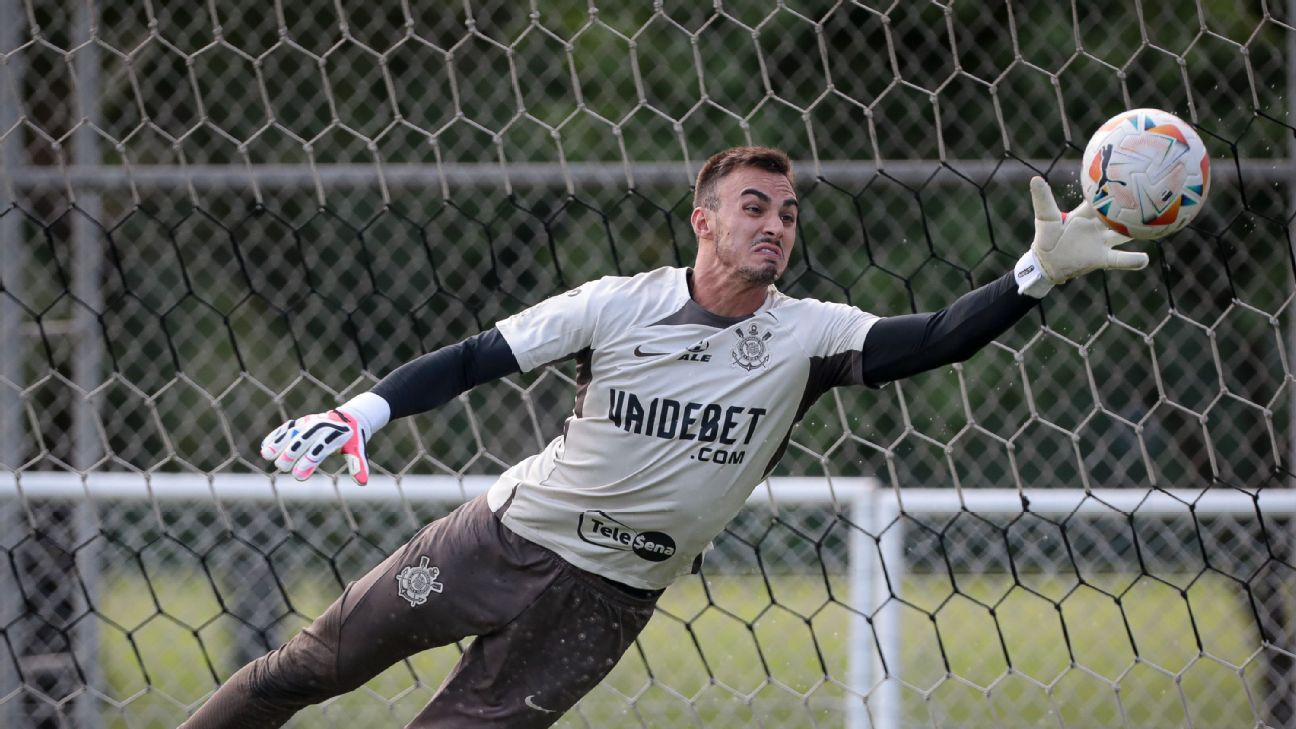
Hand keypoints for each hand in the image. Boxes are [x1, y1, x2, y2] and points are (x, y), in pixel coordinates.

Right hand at [259, 408, 370, 484]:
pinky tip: (265, 446)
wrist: (350, 417)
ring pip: (292, 431)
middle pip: (303, 439)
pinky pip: (286, 428)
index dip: (309, 462)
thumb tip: (362, 482)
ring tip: (266, 455)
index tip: (299, 477)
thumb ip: (358, 464)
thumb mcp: (357, 450)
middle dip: (292, 453)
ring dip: (278, 442)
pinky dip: (276, 435)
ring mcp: (309, 422)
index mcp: (335, 434)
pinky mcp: (301, 422)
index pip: (320, 449)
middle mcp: (321, 426)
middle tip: (281, 467)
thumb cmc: (353, 439)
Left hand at [1029, 176, 1147, 282]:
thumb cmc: (1045, 238)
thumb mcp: (1045, 218)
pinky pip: (1121, 259)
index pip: (1103, 197)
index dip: (1114, 185)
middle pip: (1120, 213)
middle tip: (1153, 191)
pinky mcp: (1102, 259)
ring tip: (1161, 223)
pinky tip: (1146, 259)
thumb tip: (1035, 179)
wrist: (1046, 264)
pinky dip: (1132, 260)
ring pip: (1126, 234)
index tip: (1128, 171)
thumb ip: (1043, 200)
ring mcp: (1102, 242)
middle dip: (1134, 203)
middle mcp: (1098, 226)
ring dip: (1141, 230)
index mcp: (1086, 214)